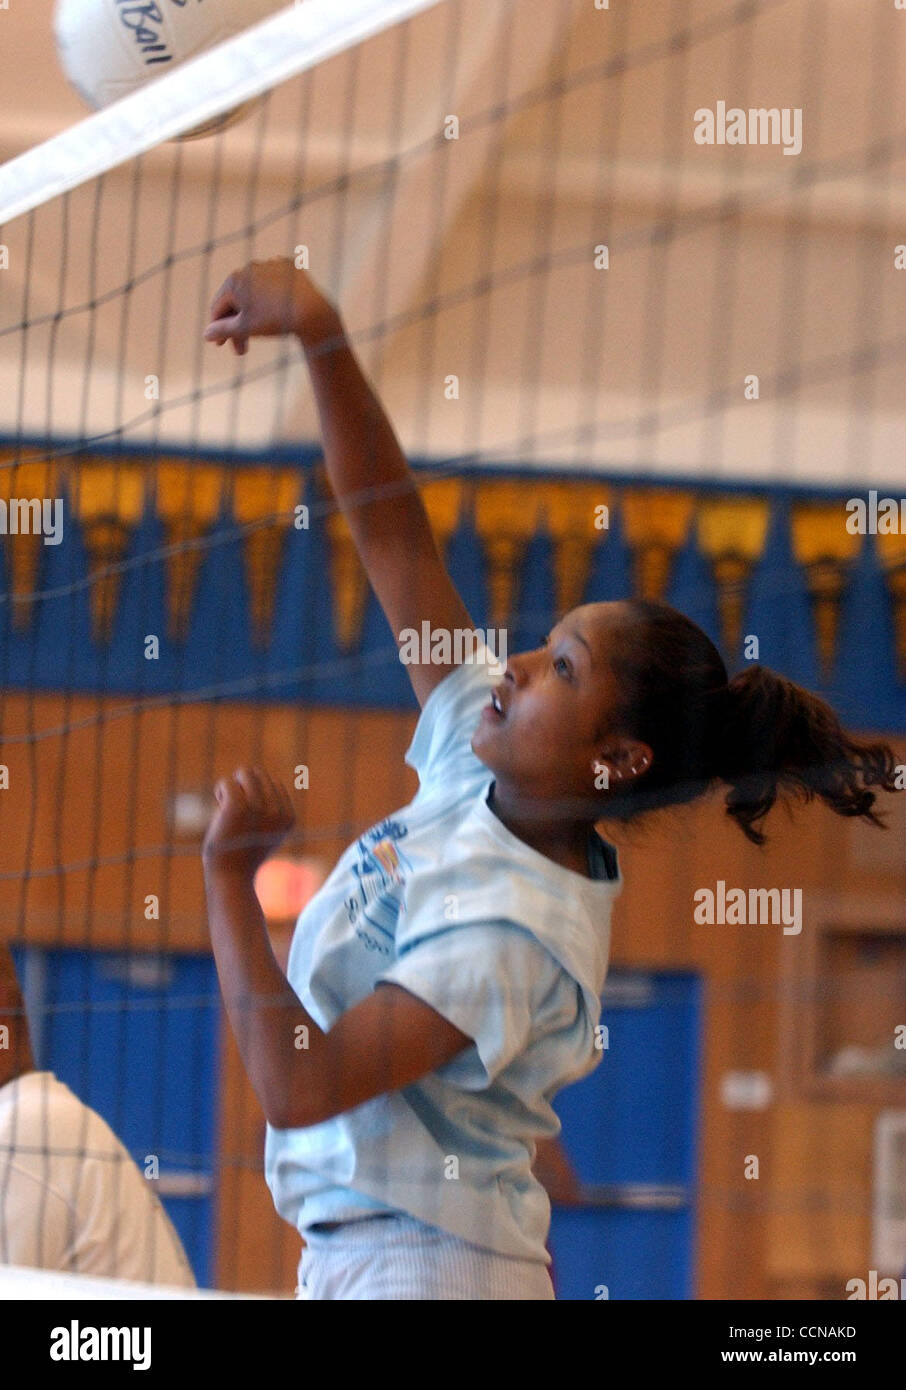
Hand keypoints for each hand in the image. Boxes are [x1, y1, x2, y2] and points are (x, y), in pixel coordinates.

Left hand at [202, 767, 294, 876]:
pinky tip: (220, 804)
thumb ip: (271, 809)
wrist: (231, 877)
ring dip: (233, 787)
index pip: (274, 784)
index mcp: (289, 817)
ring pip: (245, 773)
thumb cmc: (244, 855)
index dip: (257, 796)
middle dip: (245, 787)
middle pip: (260, 775)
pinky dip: (221, 790)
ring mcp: (258, 808)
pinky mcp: (237, 807)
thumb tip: (260, 776)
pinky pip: (227, 782)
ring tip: (228, 807)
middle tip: (236, 811)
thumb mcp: (267, 833)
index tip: (250, 817)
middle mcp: (277, 811)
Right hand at [204, 257, 336, 354]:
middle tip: (241, 350)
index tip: (220, 345)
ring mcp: (269, 264)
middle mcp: (248, 267)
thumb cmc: (275, 320)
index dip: (218, 328)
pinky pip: (274, 283)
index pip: (219, 306)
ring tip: (261, 330)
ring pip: (255, 291)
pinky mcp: (288, 266)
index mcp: (234, 280)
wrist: (311, 311)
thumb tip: (206, 334)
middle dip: (238, 325)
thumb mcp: (245, 328)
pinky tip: (276, 309)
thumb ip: (222, 330)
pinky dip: (272, 297)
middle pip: (237, 299)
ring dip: (254, 311)